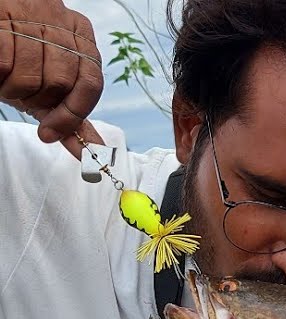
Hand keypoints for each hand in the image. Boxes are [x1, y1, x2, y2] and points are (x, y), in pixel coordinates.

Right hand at [0, 1, 104, 154]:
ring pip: (31, 76)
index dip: (73, 114)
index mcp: (83, 39)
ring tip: (7, 81)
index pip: (92, 84)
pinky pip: (5, 63)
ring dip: (14, 89)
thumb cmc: (23, 60)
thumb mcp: (50, 88)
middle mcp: (64, 26)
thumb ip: (72, 117)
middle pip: (62, 82)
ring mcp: (33, 19)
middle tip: (24, 94)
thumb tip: (95, 153)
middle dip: (38, 99)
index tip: (49, 133)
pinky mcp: (3, 16)